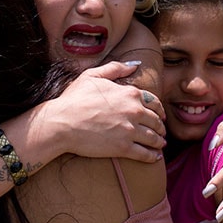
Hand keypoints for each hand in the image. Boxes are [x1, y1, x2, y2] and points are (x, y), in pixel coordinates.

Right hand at [44, 61, 166, 162]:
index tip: (160, 115)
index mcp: (130, 93)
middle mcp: (134, 111)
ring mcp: (130, 130)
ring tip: (159, 144)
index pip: (154, 102)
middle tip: (161, 132)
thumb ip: (116, 68)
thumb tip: (135, 65)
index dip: (159, 109)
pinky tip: (155, 157)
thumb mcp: (93, 76)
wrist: (62, 123)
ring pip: (153, 138)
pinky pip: (145, 154)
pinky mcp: (123, 148)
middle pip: (156, 121)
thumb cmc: (74, 99)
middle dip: (160, 126)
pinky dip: (152, 156)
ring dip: (159, 142)